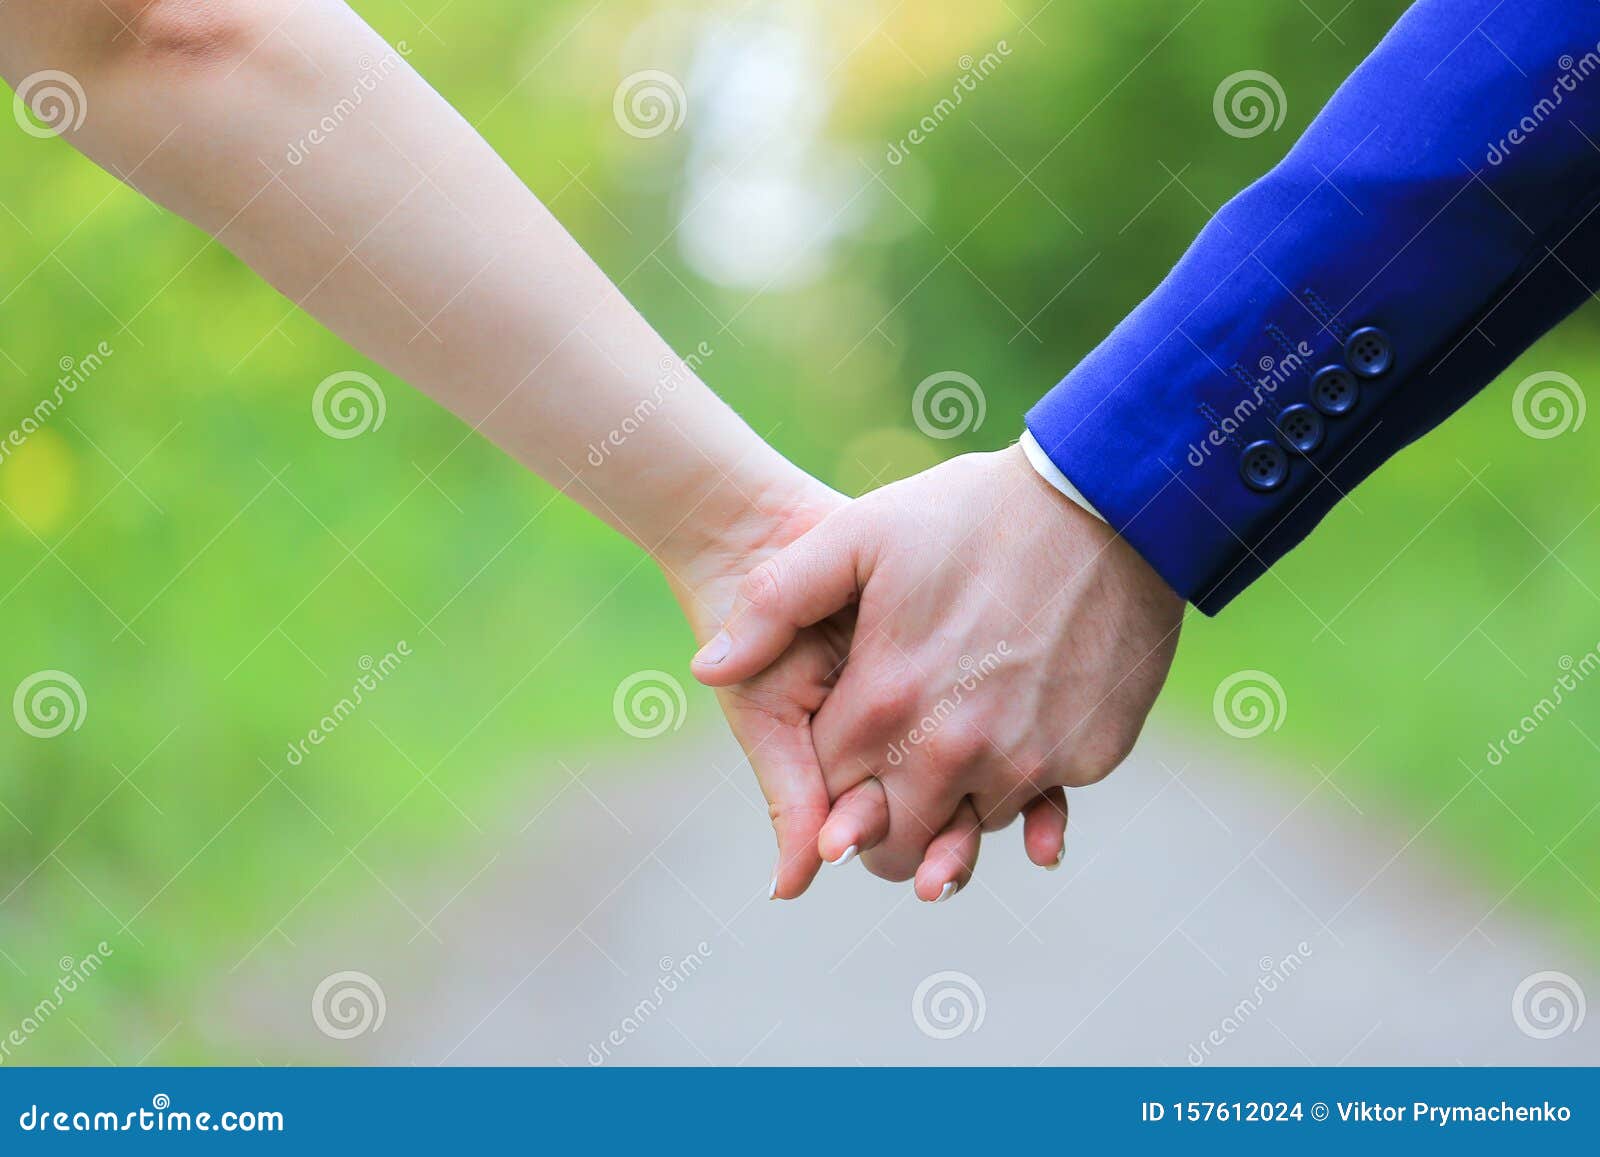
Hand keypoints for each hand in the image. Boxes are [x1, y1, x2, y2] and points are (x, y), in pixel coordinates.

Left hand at [691, 444, 1183, 897]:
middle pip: (902, 840)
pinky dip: (1027, 787)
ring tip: (950, 774)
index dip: (830, 789)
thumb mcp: (857, 536)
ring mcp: (1029, 759)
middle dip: (884, 831)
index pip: (835, 794)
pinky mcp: (1089, 756)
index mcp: (889, 704)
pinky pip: (1043, 801)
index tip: (837, 773)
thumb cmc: (973, 512)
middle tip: (881, 811)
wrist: (1110, 501)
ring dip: (958, 810)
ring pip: (974, 827)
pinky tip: (1017, 751)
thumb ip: (773, 606)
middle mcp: (956, 751)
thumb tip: (706, 671)